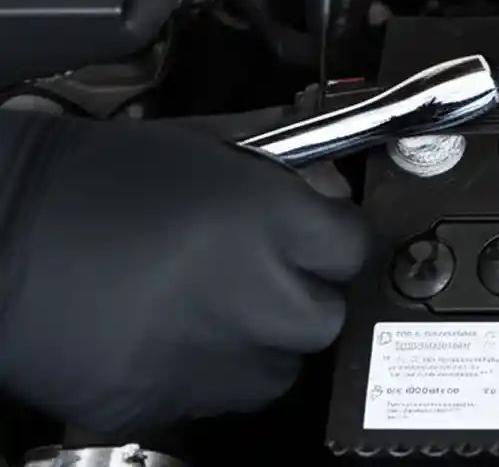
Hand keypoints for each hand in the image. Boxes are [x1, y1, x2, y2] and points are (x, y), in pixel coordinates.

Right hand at [0, 113, 366, 434]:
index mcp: (270, 225)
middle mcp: (256, 298)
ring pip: (279, 370)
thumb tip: (326, 188)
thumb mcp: (201, 148)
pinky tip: (169, 338)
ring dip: (262, 343)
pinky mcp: (166, 404)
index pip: (352, 247)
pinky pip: (215, 400)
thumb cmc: (92, 179)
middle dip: (301, 295)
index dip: (334, 239)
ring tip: (212, 309)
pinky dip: (205, 375)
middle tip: (261, 275)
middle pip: (325, 317)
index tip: (315, 235)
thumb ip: (280, 168)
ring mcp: (213, 361)